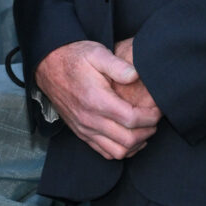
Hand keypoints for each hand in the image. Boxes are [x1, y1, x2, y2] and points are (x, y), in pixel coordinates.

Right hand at [34, 40, 158, 160]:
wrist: (48, 65)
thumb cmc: (74, 57)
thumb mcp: (96, 52)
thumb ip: (117, 65)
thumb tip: (136, 75)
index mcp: (96, 100)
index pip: (132, 119)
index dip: (151, 117)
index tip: (157, 109)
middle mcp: (89, 119)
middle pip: (128, 139)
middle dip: (147, 131)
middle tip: (154, 119)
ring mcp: (84, 128)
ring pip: (117, 151)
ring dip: (135, 144)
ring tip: (143, 129)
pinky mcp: (80, 132)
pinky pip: (104, 152)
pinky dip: (120, 149)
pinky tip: (128, 137)